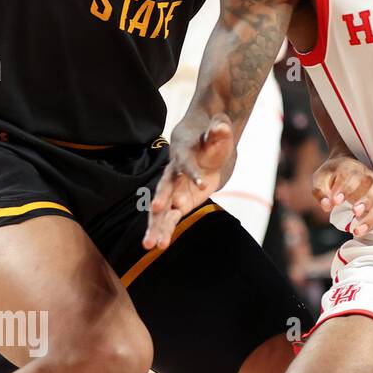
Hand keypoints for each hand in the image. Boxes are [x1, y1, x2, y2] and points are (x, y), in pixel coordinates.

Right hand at [144, 114, 236, 248]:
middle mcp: (173, 176)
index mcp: (183, 158)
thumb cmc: (211, 141)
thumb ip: (219, 131)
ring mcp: (173, 192)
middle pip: (165, 188)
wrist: (203, 151)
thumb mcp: (218, 134)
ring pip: (162, 210)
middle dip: (160, 199)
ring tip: (150, 245)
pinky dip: (165, 230)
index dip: (194, 174)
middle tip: (156, 209)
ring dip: (157, 225)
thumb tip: (222, 126)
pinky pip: (169, 219)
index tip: (203, 185)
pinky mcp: (177, 203)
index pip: (188, 166)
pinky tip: (159, 246)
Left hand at [312, 154, 372, 237]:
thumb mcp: (320, 180)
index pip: (351, 177)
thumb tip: (326, 205)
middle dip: (365, 200)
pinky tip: (362, 230)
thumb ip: (321, 192)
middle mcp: (368, 175)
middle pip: (371, 186)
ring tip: (359, 227)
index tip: (336, 201)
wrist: (345, 170)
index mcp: (351, 168)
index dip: (345, 189)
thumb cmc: (333, 177)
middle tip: (355, 212)